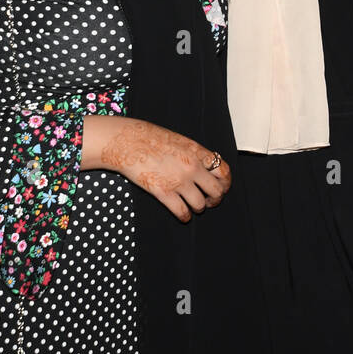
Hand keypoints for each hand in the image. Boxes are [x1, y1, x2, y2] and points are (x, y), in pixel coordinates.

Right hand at [83, 116, 229, 221]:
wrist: (127, 141)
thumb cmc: (149, 137)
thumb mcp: (179, 140)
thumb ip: (194, 154)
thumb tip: (205, 166)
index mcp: (197, 152)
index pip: (224, 171)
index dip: (225, 183)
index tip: (222, 187)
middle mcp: (192, 167)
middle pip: (216, 191)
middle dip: (215, 199)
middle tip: (210, 201)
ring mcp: (179, 181)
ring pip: (200, 204)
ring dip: (198, 208)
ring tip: (193, 206)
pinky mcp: (164, 193)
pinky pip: (182, 212)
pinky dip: (185, 216)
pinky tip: (183, 214)